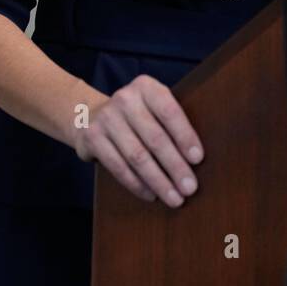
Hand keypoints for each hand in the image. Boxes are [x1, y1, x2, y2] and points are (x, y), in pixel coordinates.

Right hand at [72, 74, 204, 206]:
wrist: (88, 116)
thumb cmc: (136, 115)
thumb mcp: (152, 106)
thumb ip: (171, 122)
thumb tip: (196, 159)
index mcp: (146, 87)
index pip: (169, 112)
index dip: (185, 136)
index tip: (198, 159)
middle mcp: (125, 99)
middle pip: (155, 138)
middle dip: (175, 166)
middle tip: (190, 188)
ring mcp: (106, 118)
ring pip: (137, 156)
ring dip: (158, 181)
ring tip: (174, 198)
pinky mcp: (92, 139)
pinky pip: (118, 167)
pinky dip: (137, 184)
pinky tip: (151, 195)